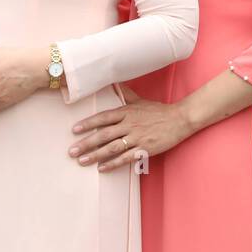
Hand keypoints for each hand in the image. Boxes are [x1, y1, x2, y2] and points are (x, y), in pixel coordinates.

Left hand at [69, 99, 192, 171]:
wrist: (180, 119)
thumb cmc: (159, 110)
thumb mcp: (140, 100)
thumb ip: (125, 94)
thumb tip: (113, 82)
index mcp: (127, 112)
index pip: (104, 118)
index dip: (88, 123)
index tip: (74, 130)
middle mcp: (130, 124)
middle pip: (104, 135)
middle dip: (86, 143)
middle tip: (71, 151)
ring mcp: (137, 138)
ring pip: (112, 147)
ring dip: (95, 155)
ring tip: (82, 161)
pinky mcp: (145, 149)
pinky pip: (126, 158)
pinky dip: (113, 163)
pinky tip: (102, 168)